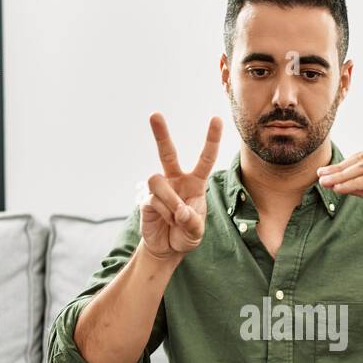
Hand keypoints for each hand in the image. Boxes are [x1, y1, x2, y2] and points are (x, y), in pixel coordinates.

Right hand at [140, 112, 222, 259]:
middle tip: (154, 114)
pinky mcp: (146, 199)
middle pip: (167, 153)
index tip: (216, 119)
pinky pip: (153, 200)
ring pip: (158, 181)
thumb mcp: (196, 232)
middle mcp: (176, 180)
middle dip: (160, 134)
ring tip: (175, 218)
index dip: (211, 140)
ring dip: (170, 201)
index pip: (205, 158)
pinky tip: (165, 222)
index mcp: (195, 183)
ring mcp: (160, 189)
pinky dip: (163, 214)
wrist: (167, 248)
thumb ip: (192, 223)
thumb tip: (181, 211)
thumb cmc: (186, 235)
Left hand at [315, 137, 362, 231]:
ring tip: (325, 183)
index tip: (324, 173)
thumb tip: (335, 182)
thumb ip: (360, 184)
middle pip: (362, 160)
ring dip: (342, 177)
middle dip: (339, 170)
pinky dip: (353, 184)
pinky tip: (338, 188)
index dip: (343, 166)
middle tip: (320, 177)